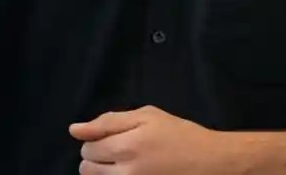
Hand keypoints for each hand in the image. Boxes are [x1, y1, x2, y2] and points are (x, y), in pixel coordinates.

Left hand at [70, 106, 244, 174]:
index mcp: (127, 145)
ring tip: (123, 163)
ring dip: (103, 172)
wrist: (211, 162)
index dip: (95, 140)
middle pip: (88, 168)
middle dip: (96, 157)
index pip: (88, 147)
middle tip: (118, 150)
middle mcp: (127, 171)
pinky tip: (129, 172)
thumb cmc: (179, 134)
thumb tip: (74, 130)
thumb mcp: (147, 116)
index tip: (111, 138)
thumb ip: (108, 121)